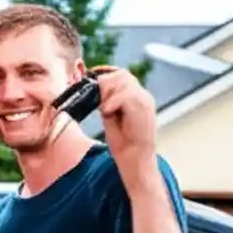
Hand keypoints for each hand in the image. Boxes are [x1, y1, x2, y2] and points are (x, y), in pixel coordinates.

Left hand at [95, 67, 157, 187]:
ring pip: (124, 82)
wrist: (136, 160)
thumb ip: (105, 102)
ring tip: (102, 108)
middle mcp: (142, 96)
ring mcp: (145, 102)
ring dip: (107, 92)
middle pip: (121, 75)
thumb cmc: (123, 142)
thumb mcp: (110, 117)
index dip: (103, 72)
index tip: (87, 77)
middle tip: (92, 97)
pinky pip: (126, 96)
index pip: (121, 74)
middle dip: (103, 83)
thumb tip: (92, 90)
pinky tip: (106, 111)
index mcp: (136, 96)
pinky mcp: (144, 110)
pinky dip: (113, 101)